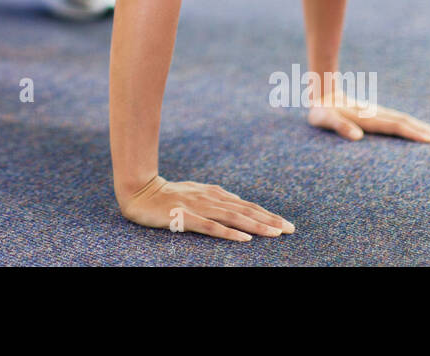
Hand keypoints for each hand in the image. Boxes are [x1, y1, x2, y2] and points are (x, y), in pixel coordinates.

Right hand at [118, 175, 294, 241]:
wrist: (139, 191)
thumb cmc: (167, 193)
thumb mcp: (196, 192)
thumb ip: (217, 197)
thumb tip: (238, 201)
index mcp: (214, 194)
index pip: (246, 206)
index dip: (266, 214)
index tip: (285, 224)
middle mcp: (210, 198)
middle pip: (245, 211)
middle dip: (269, 220)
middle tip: (290, 229)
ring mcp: (198, 207)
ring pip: (233, 218)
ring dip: (256, 225)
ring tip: (275, 233)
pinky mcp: (185, 216)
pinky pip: (211, 227)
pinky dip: (229, 233)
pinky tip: (244, 239)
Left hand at [307, 91, 429, 141]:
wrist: (320, 93)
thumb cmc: (321, 111)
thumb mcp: (325, 119)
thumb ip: (340, 126)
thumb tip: (358, 137)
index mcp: (367, 118)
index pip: (395, 126)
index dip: (412, 133)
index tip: (429, 140)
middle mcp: (375, 114)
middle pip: (403, 121)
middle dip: (421, 130)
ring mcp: (375, 112)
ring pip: (401, 119)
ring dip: (418, 126)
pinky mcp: (373, 113)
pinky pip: (395, 119)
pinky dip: (408, 124)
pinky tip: (413, 127)